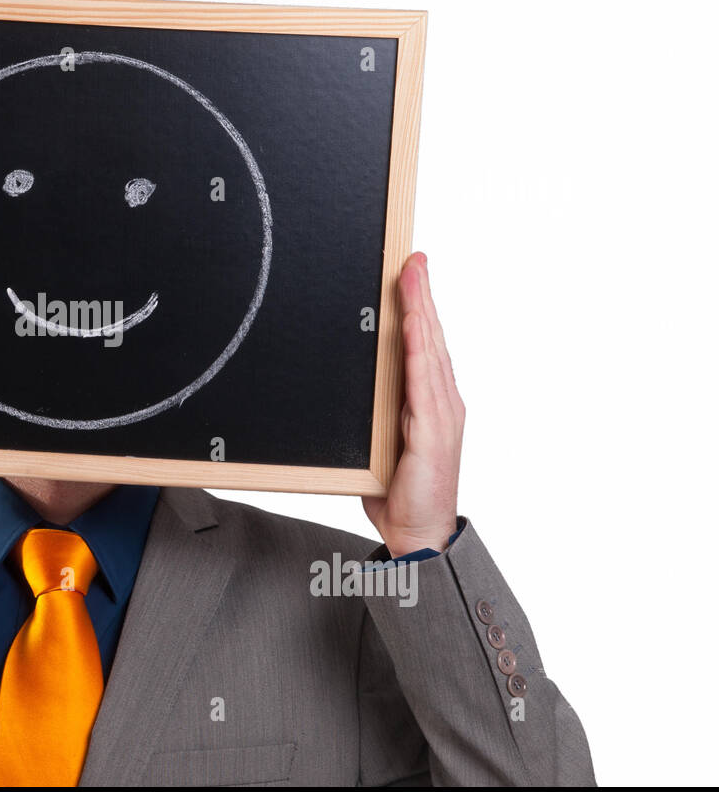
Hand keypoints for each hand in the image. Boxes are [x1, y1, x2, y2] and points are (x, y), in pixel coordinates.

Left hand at [362, 253, 463, 557]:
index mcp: (430, 401)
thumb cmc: (398, 491)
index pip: (425, 344)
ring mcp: (441, 415)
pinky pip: (422, 383)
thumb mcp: (378, 440)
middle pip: (431, 338)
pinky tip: (410, 328)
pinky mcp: (432, 432)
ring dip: (420, 311)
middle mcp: (442, 402)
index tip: (411, 270)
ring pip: (429, 352)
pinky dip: (417, 352)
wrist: (416, 533)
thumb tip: (350, 386)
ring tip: (412, 276)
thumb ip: (373, 412)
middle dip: (422, 295)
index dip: (420, 305)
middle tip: (414, 258)